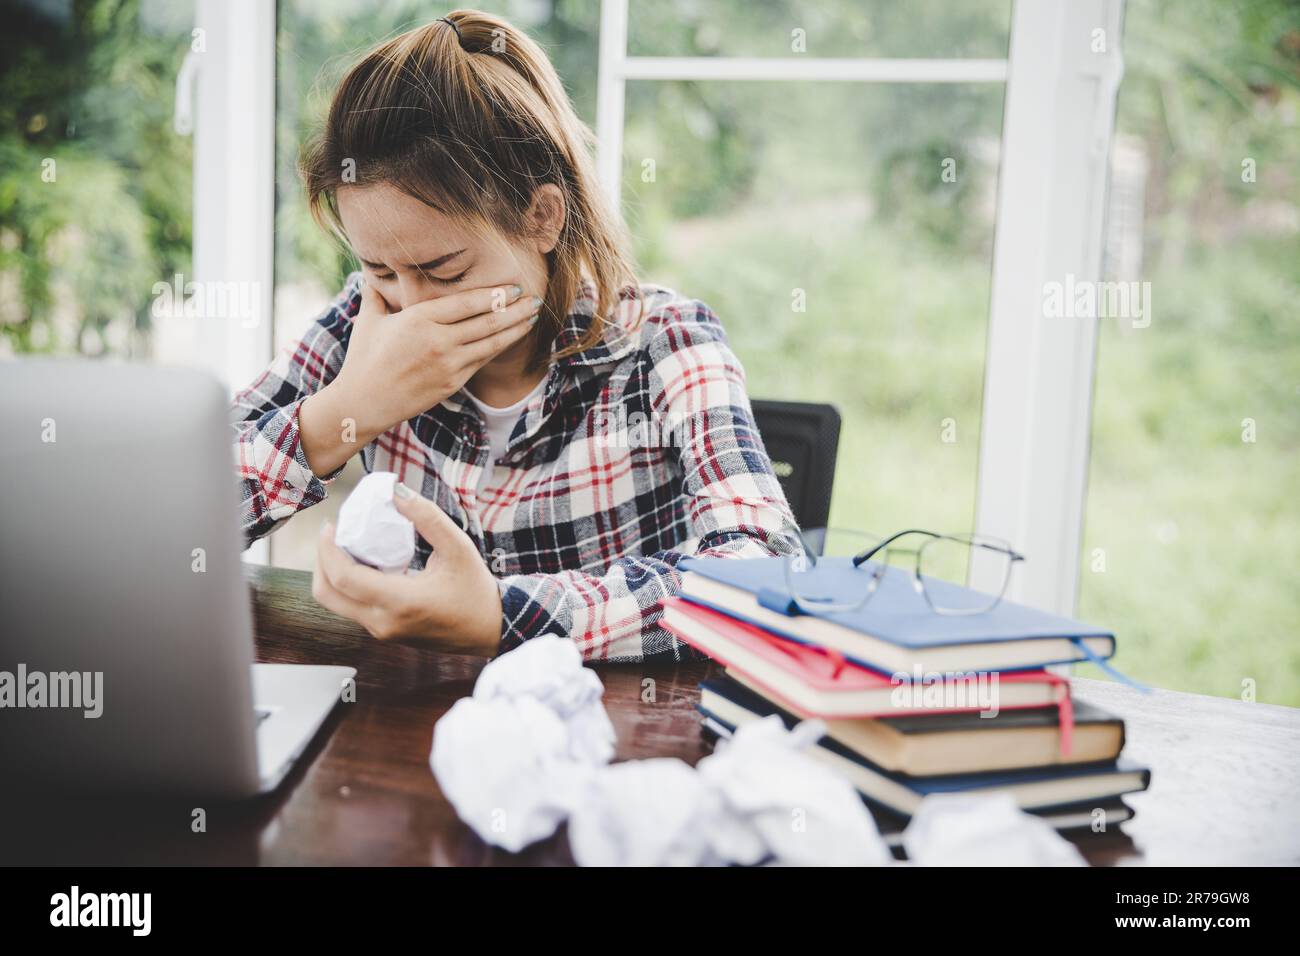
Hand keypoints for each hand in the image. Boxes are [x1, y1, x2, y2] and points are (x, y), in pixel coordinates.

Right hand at [300, 280, 540, 474]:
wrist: (364, 402)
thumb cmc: (365, 358)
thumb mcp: (370, 320)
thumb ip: (377, 292)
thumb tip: (372, 269)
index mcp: (419, 319)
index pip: (467, 302)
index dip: (495, 294)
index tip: (514, 286)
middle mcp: (438, 341)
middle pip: (486, 321)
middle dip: (514, 309)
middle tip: (533, 298)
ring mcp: (448, 365)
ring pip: (490, 343)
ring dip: (515, 329)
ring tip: (532, 316)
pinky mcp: (452, 383)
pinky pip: (482, 361)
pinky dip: (500, 348)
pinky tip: (512, 338)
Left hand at [311, 482, 502, 654]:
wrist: (490, 630)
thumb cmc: (476, 590)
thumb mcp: (458, 547)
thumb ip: (427, 517)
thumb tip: (396, 492)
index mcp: (401, 602)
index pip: (343, 578)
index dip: (327, 549)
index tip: (331, 525)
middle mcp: (384, 622)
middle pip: (327, 594)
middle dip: (321, 561)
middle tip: (333, 535)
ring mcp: (382, 631)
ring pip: (337, 603)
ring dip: (333, 573)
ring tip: (348, 546)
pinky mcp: (385, 633)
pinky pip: (353, 608)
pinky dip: (348, 585)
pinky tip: (366, 563)